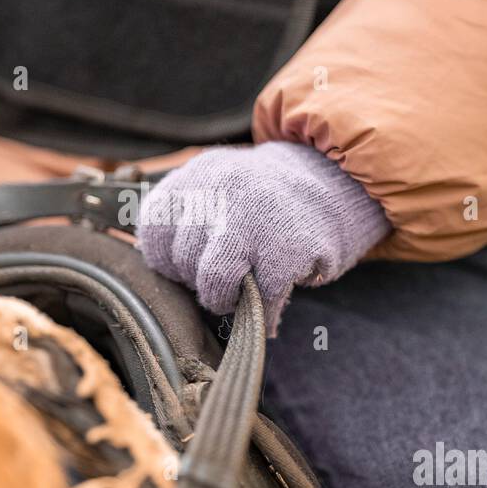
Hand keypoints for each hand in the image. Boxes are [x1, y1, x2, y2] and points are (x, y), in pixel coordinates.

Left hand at [137, 142, 389, 333]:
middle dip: (200, 280)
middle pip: (183, 260)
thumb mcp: (217, 186)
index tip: (188, 264)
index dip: (166, 259)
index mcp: (198, 174)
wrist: (334, 184)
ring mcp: (255, 218)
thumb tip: (152, 262)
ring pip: (212, 282)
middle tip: (224, 278)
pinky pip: (260, 298)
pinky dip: (263, 314)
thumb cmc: (265, 200)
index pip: (154, 228)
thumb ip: (184, 214)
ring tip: (239, 296)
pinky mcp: (287, 248)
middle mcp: (221, 189)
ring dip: (224, 300)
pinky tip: (268, 306)